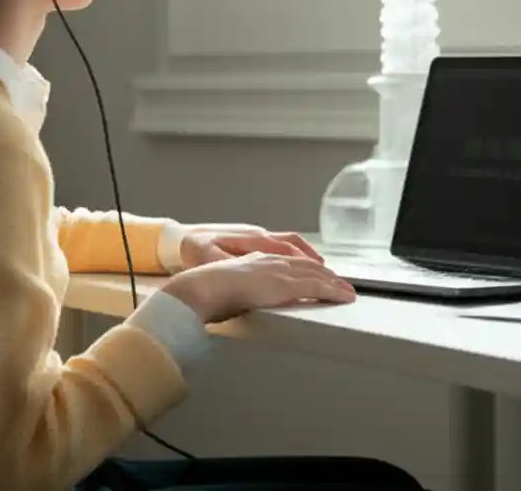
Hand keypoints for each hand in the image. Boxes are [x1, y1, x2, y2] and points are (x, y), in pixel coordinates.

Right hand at [163, 251, 355, 323]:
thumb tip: (238, 303)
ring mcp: (280, 271)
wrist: (201, 288)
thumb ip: (239, 292)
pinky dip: (334, 291)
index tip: (319, 275)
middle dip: (327, 276)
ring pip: (317, 276)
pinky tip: (345, 297)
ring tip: (348, 293)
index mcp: (257, 260)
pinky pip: (318, 287)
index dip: (307, 269)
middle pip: (307, 267)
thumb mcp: (227, 288)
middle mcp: (272, 261)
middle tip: (342, 284)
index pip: (289, 263)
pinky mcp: (286, 285)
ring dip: (335, 284)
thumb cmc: (206, 292)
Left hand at [180, 228, 323, 270]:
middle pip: (297, 248)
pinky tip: (303, 264)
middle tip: (338, 284)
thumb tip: (247, 273)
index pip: (291, 252)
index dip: (313, 269)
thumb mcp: (210, 257)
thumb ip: (232, 265)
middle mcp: (260, 236)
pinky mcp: (256, 241)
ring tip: (326, 274)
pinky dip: (299, 254)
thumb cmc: (195, 249)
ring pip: (293, 245)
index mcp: (253, 240)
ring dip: (310, 258)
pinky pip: (284, 244)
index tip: (331, 284)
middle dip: (318, 266)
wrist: (182, 238)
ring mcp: (259, 237)